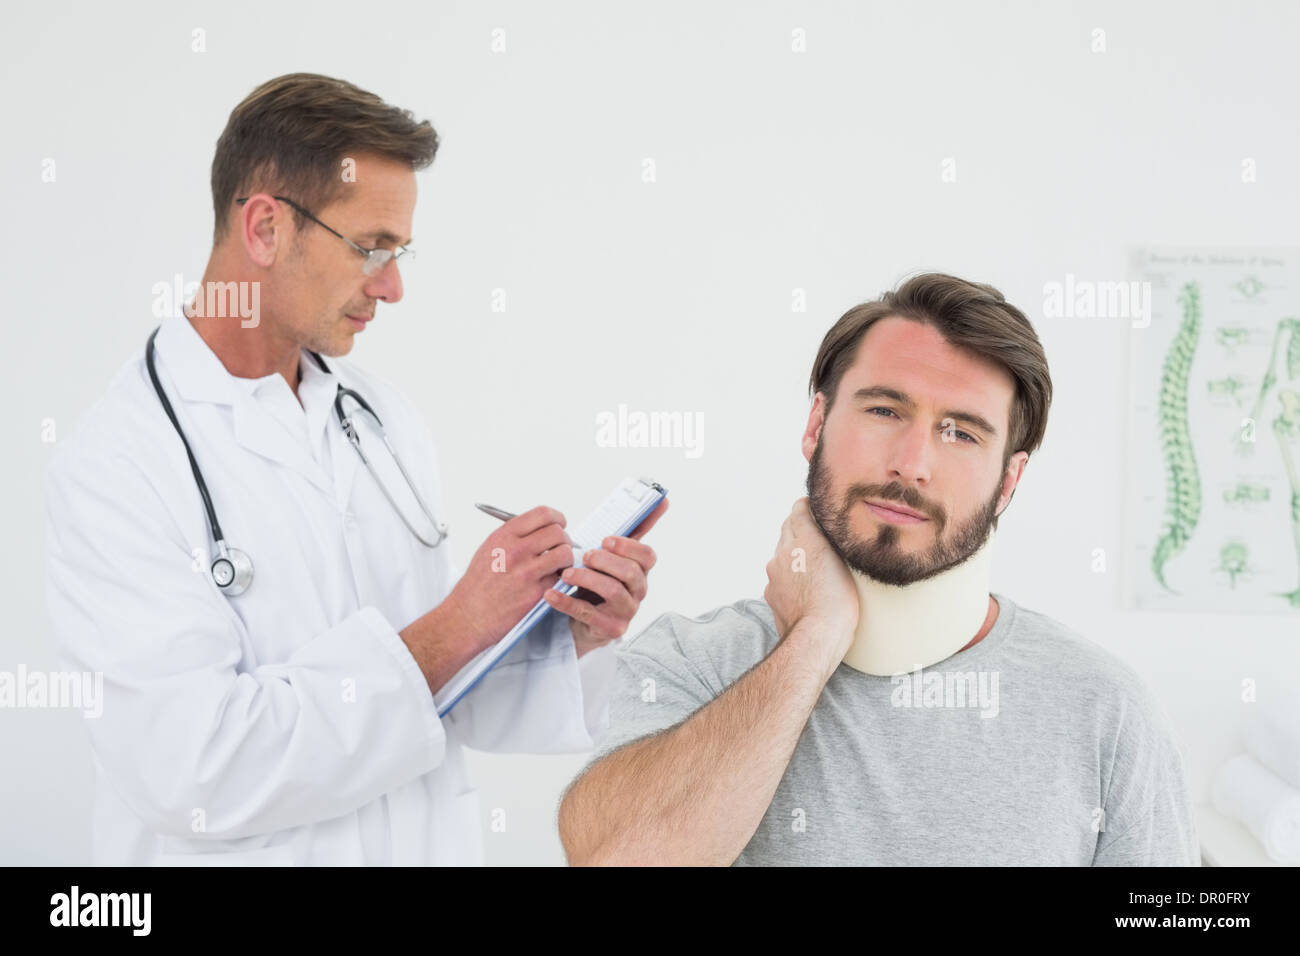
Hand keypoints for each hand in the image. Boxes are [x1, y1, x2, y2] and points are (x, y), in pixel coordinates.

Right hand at [443, 506, 577, 649]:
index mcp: (504, 536)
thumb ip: (514, 535)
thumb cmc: (478, 584)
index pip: (542, 514)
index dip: (557, 518)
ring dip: (566, 559)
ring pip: (564, 553)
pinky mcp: (536, 592)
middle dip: (564, 539)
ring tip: (558, 565)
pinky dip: (559, 579)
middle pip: (557, 532)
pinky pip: (560, 577)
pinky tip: (550, 581)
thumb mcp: (489, 548)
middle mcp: (516, 551)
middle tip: (560, 547)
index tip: (560, 524)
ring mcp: (527, 572)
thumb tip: (540, 528)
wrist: (469, 615)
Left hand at [545, 498, 667, 655]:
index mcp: (640, 572)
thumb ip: (630, 533)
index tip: (605, 540)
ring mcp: (626, 612)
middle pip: (631, 572)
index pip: (647, 555)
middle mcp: (638, 591)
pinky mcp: (609, 629)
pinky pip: (587, 614)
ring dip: (587, 578)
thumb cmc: (597, 583)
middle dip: (605, 560)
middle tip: (584, 556)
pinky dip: (566, 602)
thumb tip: (662, 500)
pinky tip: (551, 594)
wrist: (584, 623)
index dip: (628, 546)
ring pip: (612, 591)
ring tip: (566, 573)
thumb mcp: (611, 558)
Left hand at [763, 497, 857, 654]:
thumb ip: (827, 539)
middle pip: (787, 530)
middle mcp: (784, 553)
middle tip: (816, 533)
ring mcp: (774, 574)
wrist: (816, 635)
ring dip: (793, 554)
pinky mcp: (770, 592)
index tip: (813, 508)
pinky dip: (788, 576)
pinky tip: (803, 586)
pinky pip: (778, 576)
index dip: (806, 508)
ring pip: (781, 554)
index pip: (798, 511)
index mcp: (804, 541)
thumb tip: (820, 525)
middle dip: (799, 528)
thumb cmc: (836, 602)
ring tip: (813, 564)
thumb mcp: (842, 562)